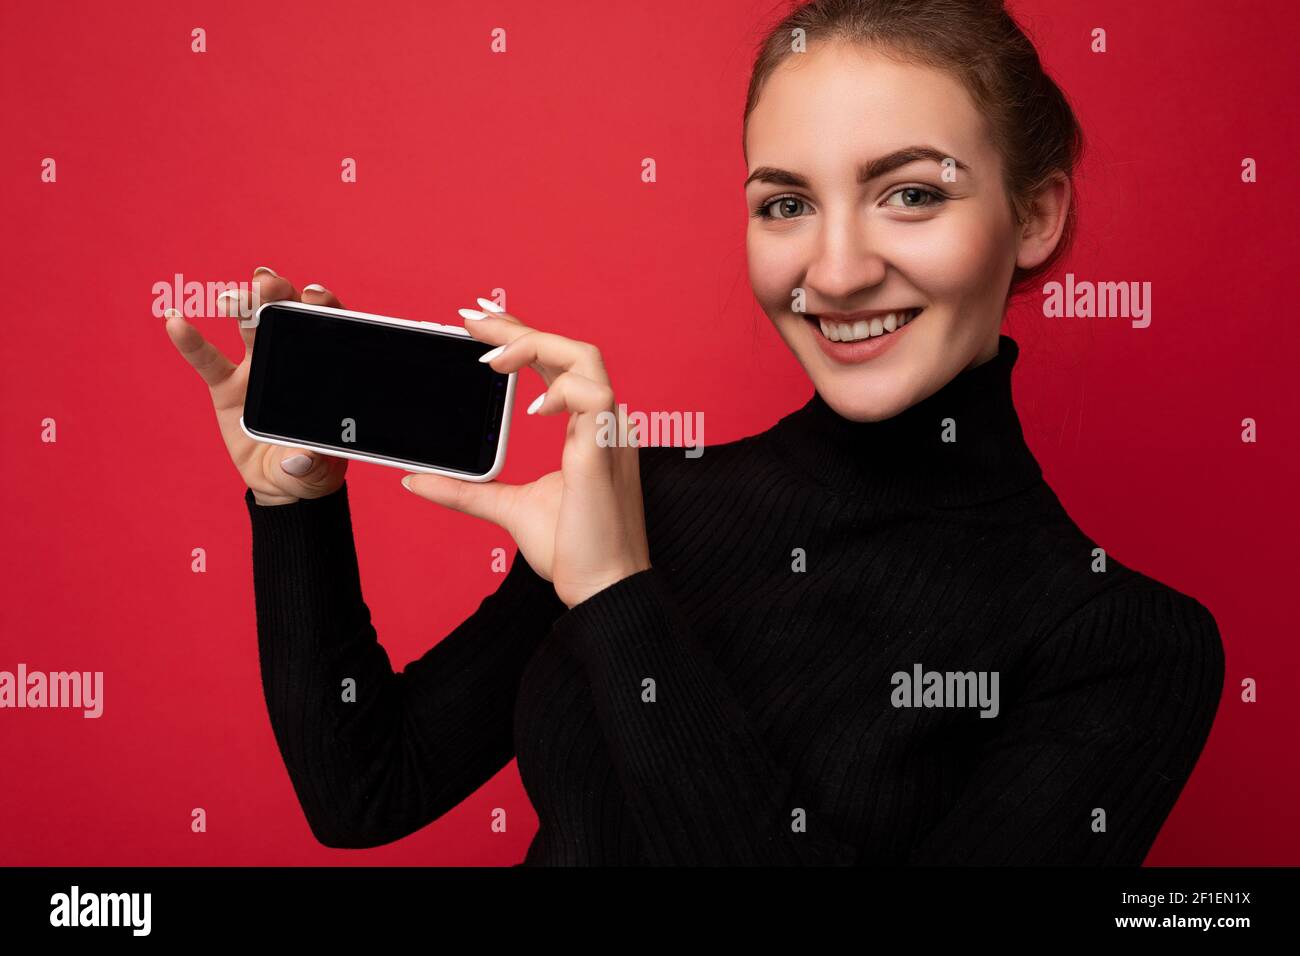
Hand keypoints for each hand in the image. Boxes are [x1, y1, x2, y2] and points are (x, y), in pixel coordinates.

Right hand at [163, 268, 348, 505]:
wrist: (282, 482)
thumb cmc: (312, 467)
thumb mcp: (318, 471)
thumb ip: (312, 464)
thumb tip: (301, 460)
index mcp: (323, 370)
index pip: (328, 328)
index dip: (323, 306)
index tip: (315, 296)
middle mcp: (292, 359)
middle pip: (286, 315)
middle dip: (278, 294)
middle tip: (267, 285)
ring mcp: (257, 368)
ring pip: (251, 326)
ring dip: (243, 305)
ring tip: (233, 300)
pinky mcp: (226, 386)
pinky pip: (206, 359)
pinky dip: (190, 341)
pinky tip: (175, 322)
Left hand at [401, 301, 651, 608]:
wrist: (602, 588)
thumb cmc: (572, 550)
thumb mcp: (505, 508)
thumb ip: (464, 489)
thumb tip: (415, 478)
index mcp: (585, 429)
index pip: (555, 364)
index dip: (520, 337)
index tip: (476, 325)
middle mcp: (601, 423)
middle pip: (569, 348)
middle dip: (519, 328)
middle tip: (470, 320)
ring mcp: (607, 433)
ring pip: (585, 357)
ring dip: (536, 346)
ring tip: (492, 359)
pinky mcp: (605, 450)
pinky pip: (594, 395)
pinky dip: (562, 390)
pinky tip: (532, 406)